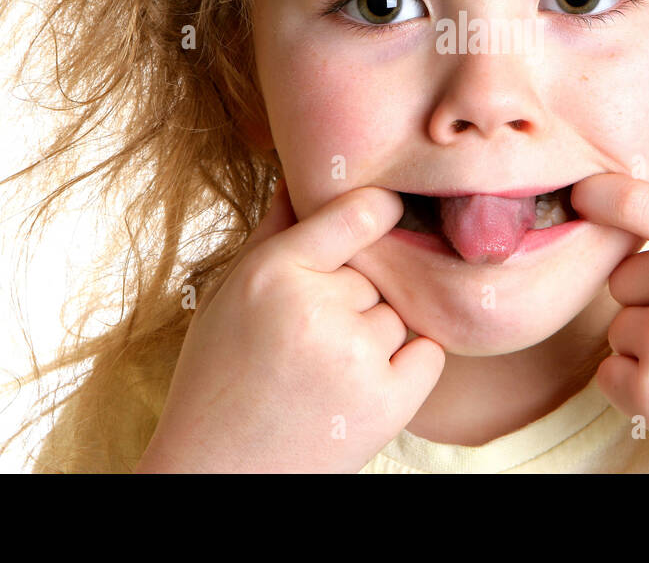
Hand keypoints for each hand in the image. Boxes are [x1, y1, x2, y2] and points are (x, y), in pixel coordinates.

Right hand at [135, 181, 444, 472]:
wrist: (219, 476)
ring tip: (324, 369)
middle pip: (377, 272)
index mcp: (273, 274)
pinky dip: (409, 363)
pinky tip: (360, 385)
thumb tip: (306, 173)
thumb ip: (275, 231)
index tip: (388, 208)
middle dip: (354, 296)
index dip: (380, 208)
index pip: (357, 211)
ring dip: (376, 333)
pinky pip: (428, 352)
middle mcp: (316, 309)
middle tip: (308, 337)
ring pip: (399, 312)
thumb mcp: (230, 294)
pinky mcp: (388, 403)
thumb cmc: (221, 378)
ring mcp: (356, 357)